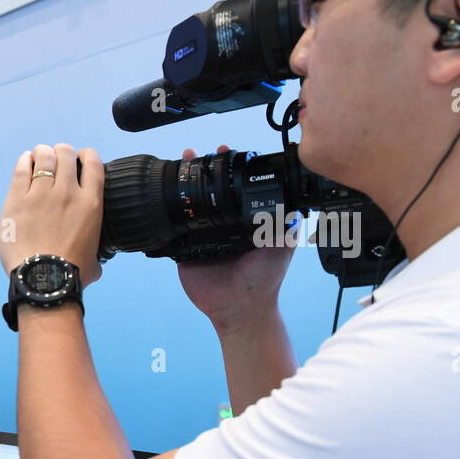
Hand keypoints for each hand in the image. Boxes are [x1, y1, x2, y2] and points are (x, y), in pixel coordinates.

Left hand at [0, 143, 104, 286]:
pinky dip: (24, 161)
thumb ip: (96, 254)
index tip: (80, 160)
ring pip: (43, 157)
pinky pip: (21, 169)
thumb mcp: (95, 261)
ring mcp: (40, 194)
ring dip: (42, 153)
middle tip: (56, 161)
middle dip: (62, 153)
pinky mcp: (17, 199)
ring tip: (38, 157)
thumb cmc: (70, 274)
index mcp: (90, 203)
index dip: (86, 155)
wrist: (42, 280)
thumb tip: (96, 264)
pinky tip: (25, 161)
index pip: (93, 163)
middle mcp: (67, 191)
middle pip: (65, 154)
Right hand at [176, 145, 292, 334]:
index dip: (228, 168)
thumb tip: (297, 199)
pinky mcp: (184, 251)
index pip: (232, 187)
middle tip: (197, 153)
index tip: (226, 151)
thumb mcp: (284, 243)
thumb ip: (288, 222)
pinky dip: (167, 213)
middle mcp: (221, 225)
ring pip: (189, 205)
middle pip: (207, 191)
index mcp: (242, 221)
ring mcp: (201, 237)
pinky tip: (162, 194)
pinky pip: (173, 230)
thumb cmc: (265, 279)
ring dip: (182, 184)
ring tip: (179, 162)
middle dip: (201, 169)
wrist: (241, 308)